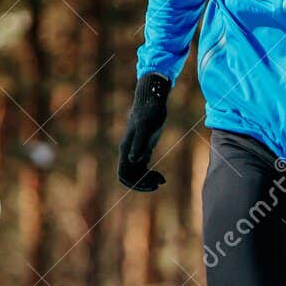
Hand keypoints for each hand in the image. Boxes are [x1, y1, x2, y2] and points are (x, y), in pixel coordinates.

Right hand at [117, 73, 171, 191]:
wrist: (152, 101)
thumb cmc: (150, 112)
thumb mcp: (146, 127)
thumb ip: (139, 143)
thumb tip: (132, 160)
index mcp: (126, 149)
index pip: (123, 174)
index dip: (134, 183)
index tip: (149, 184)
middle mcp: (128, 152)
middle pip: (131, 176)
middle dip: (143, 183)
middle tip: (159, 182)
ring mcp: (135, 151)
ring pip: (138, 174)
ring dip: (148, 180)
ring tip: (162, 180)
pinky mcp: (144, 149)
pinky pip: (144, 169)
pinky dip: (151, 175)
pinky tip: (162, 177)